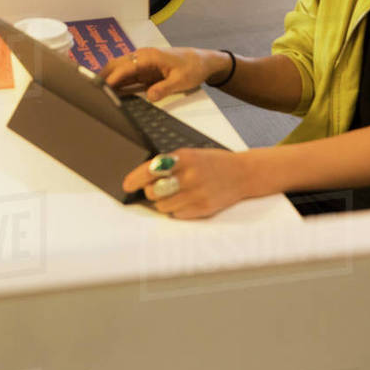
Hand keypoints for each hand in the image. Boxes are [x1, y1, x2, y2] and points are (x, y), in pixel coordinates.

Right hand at [101, 46, 221, 101]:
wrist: (202, 62)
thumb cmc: (193, 68)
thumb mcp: (181, 80)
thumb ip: (164, 88)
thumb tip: (149, 96)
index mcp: (148, 56)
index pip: (124, 68)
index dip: (112, 78)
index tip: (102, 88)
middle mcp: (141, 57)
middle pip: (116, 65)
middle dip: (103, 76)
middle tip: (90, 90)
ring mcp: (142, 63)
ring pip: (119, 70)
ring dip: (108, 79)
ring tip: (96, 92)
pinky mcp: (144, 70)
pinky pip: (127, 76)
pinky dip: (117, 83)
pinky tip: (111, 92)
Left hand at [123, 148, 255, 218]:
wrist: (243, 173)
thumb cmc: (214, 163)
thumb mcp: (191, 155)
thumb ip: (170, 163)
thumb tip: (145, 177)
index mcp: (184, 158)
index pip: (150, 169)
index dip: (135, 179)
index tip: (126, 185)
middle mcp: (189, 176)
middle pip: (153, 191)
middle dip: (150, 191)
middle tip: (156, 188)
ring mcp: (197, 194)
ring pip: (163, 206)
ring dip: (163, 202)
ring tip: (175, 194)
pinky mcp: (203, 208)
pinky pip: (177, 215)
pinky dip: (177, 210)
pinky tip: (186, 200)